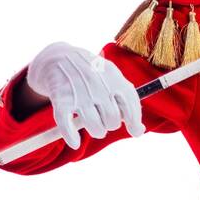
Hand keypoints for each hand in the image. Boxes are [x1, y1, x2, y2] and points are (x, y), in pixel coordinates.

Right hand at [24, 41, 145, 148]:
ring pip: (94, 126)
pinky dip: (71, 136)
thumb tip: (139, 131)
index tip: (134, 130)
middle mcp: (98, 86)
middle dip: (112, 124)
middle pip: (113, 120)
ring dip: (97, 132)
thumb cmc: (94, 74)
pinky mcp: (61, 100)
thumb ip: (129, 102)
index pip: (131, 106)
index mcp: (114, 79)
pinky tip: (75, 142)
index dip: (134, 122)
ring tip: (96, 127)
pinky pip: (66, 124)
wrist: (60, 57)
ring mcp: (79, 93)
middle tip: (106, 119)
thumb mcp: (114, 79)